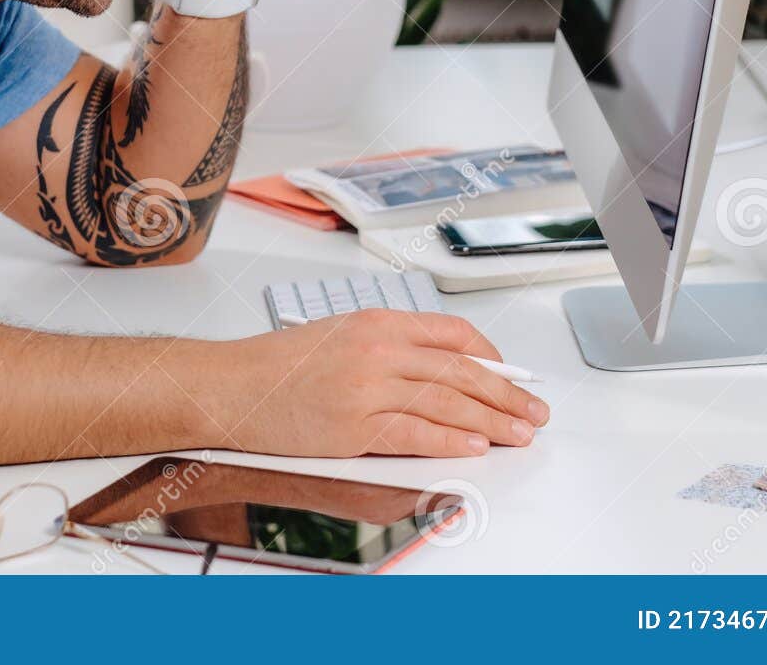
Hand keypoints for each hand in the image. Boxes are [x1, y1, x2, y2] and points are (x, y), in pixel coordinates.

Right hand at [215, 310, 550, 457]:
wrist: (233, 386)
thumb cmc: (280, 364)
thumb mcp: (342, 333)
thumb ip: (391, 346)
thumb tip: (443, 368)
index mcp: (378, 320)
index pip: (453, 334)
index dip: (492, 357)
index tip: (512, 375)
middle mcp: (377, 349)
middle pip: (460, 370)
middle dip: (506, 393)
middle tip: (533, 410)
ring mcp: (367, 387)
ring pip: (447, 401)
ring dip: (491, 420)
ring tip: (519, 433)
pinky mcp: (354, 426)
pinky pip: (416, 432)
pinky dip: (451, 439)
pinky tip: (475, 445)